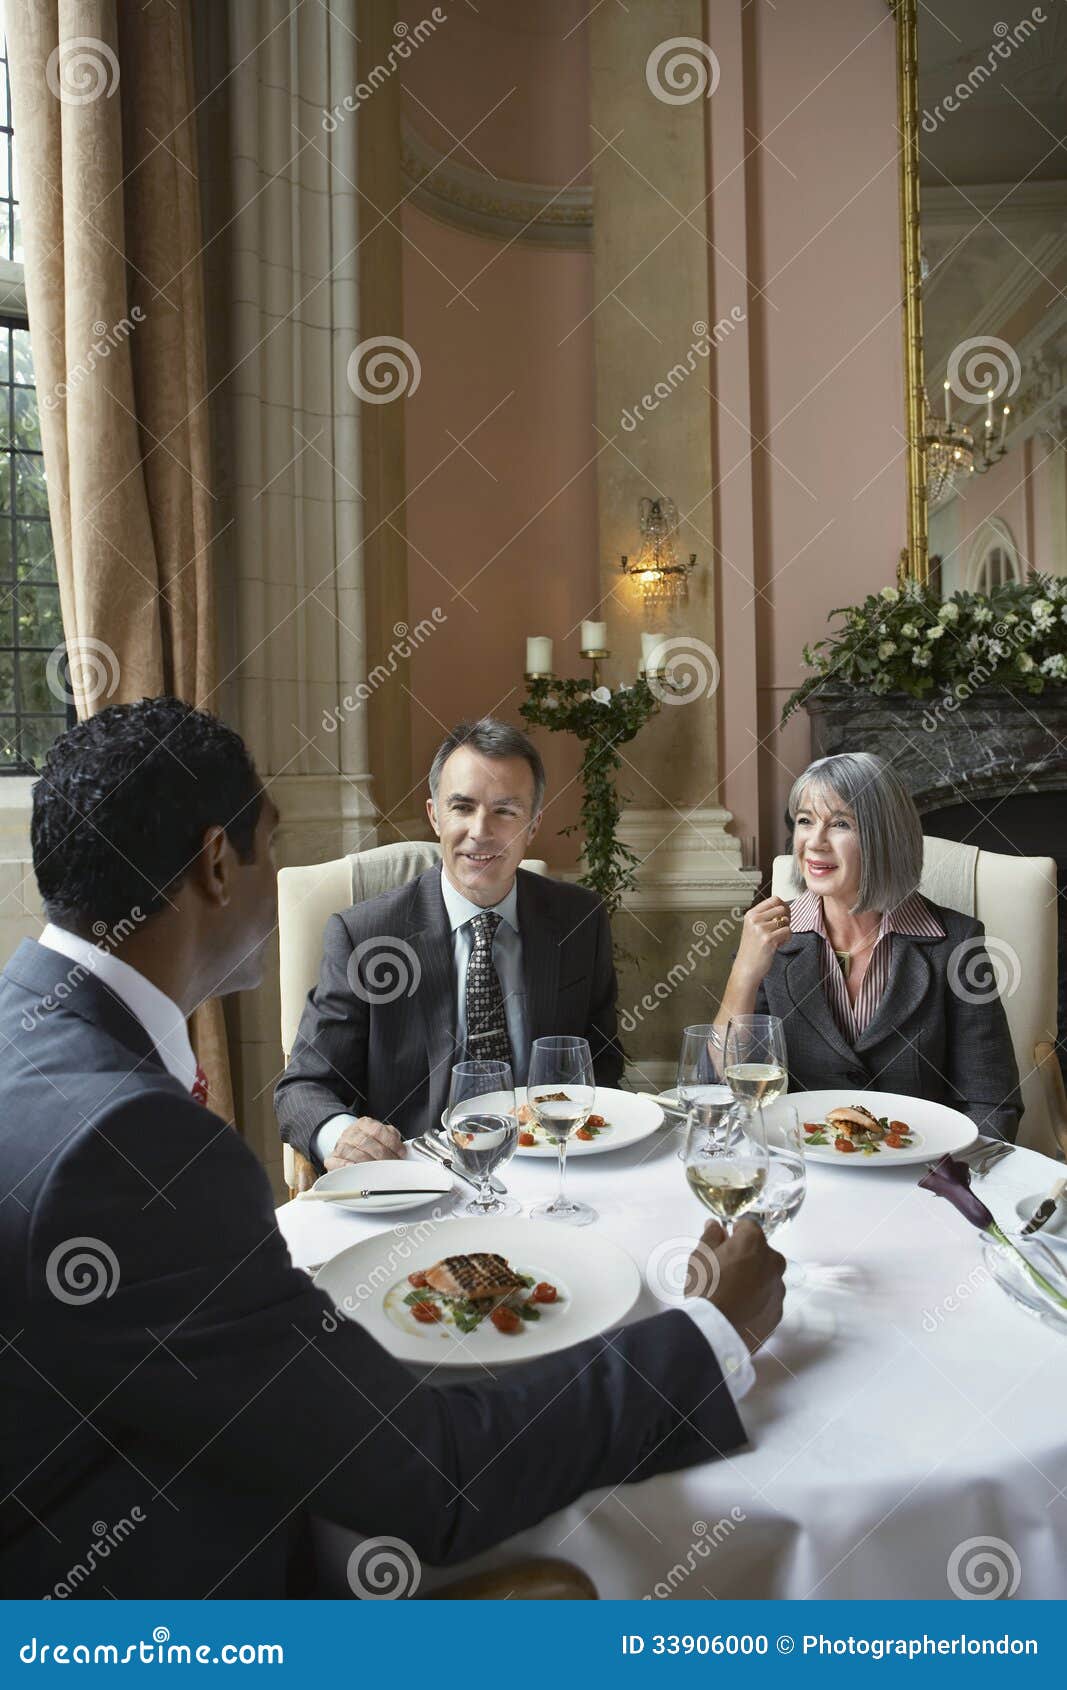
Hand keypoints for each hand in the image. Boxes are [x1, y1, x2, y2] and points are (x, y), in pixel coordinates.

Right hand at [325, 1116, 403, 1168]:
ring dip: (368, 1163)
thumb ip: (392, 1138)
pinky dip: (344, 1166)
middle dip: (383, 1156)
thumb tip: (403, 1148)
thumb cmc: (368, 1142)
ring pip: (353, 1152)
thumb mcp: (382, 1135)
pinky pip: (335, 1161)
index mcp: (364, 1124)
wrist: (348, 1144)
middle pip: (366, 1142)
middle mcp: (351, 1132)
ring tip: (379, 1171)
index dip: (391, 1143)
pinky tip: (354, 1168)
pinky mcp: (331, 1159)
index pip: (377, 1130)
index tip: (400, 1153)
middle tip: (392, 1165)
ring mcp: (340, 1145)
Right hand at [687, 1217, 785, 1355]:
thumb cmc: (706, 1289)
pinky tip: (739, 1309)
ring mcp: (777, 1289)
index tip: (724, 1242)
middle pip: (761, 1252)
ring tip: (731, 1294)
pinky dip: (757, 1301)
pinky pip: (768, 1299)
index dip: (734, 1232)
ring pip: (766, 1276)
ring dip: (754, 1279)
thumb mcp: (700, 1257)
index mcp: (754, 1243)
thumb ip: (711, 1236)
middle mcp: (772, 1262)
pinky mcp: (777, 1312)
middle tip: (725, 1270)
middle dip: (746, 1256)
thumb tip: (715, 1226)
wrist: (715, 1332)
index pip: (748, 1226)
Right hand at [732, 895, 792, 985]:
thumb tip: (785, 907)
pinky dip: (787, 939)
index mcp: (751, 914)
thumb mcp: (753, 928)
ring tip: (778, 939)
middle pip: (782, 908)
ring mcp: (761, 929)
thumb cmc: (752, 949)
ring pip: (786, 921)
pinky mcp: (768, 939)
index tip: (784, 914)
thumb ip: (765, 916)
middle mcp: (755, 919)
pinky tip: (779, 945)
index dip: (783, 906)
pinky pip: (788, 932)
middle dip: (787, 917)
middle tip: (782, 928)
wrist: (746, 967)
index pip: (774, 899)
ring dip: (786, 930)